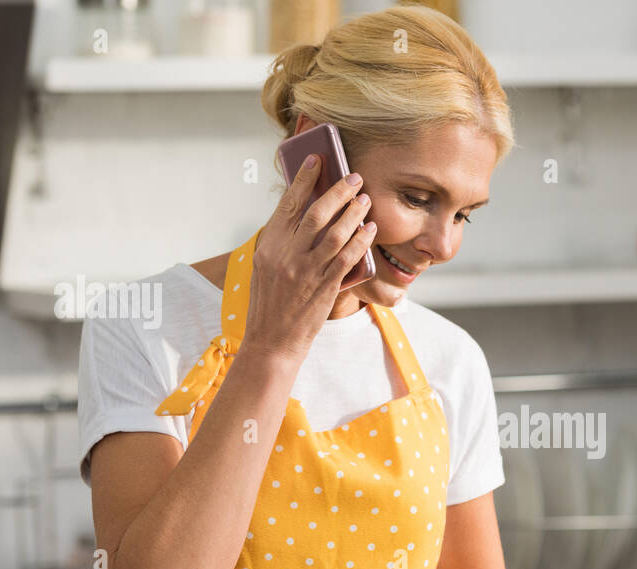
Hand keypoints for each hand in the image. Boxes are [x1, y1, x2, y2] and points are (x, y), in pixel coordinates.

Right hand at [241, 156, 376, 363]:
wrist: (272, 341)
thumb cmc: (270, 303)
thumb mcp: (266, 267)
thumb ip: (283, 242)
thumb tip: (308, 215)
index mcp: (269, 245)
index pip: (288, 204)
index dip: (303, 179)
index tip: (317, 159)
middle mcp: (285, 255)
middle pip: (315, 213)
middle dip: (337, 191)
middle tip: (354, 177)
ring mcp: (305, 272)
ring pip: (334, 233)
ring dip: (354, 213)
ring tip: (366, 199)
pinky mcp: (323, 288)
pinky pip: (346, 258)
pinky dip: (360, 241)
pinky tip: (370, 229)